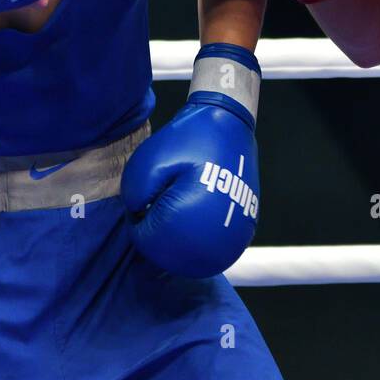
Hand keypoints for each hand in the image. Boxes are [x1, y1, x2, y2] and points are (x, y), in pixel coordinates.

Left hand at [121, 44, 260, 277]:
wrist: (229, 123)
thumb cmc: (188, 139)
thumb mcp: (147, 161)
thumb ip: (134, 195)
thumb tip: (139, 216)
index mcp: (190, 219)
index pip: (147, 242)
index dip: (136, 221)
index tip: (146, 196)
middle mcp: (219, 234)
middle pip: (171, 254)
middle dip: (158, 231)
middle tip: (162, 198)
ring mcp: (236, 235)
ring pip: (195, 255)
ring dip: (180, 239)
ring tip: (179, 205)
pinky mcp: (244, 228)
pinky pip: (215, 248)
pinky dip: (200, 238)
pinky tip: (195, 215)